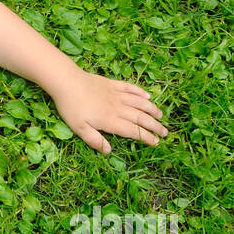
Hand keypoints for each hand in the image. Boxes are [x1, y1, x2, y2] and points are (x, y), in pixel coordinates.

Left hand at [50, 69, 167, 153]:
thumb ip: (94, 140)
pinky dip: (139, 91)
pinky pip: (130, 87)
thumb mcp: (79, 128)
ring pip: (139, 102)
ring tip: (161, 115)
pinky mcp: (112, 83)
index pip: (133, 131)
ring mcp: (116, 94)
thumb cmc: (71, 107)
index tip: (156, 142)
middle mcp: (118, 108)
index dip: (146, 137)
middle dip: (155, 125)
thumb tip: (109, 151)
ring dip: (151, 109)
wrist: (67, 82)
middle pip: (140, 118)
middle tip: (166, 132)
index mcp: (110, 121)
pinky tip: (146, 94)